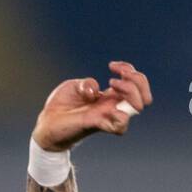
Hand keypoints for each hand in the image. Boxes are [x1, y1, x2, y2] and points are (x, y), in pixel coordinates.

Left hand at [32, 63, 152, 149]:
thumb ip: (88, 84)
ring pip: (137, 108)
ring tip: (111, 83)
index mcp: (109, 98)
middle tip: (116, 76)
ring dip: (131, 91)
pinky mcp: (96, 124)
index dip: (131, 70)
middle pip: (144, 97)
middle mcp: (112, 108)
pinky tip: (105, 105)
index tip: (113, 65)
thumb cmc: (61, 107)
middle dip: (137, 80)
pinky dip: (120, 114)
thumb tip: (96, 90)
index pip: (136, 85)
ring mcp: (106, 116)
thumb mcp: (74, 86)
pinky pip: (120, 126)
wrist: (47, 125)